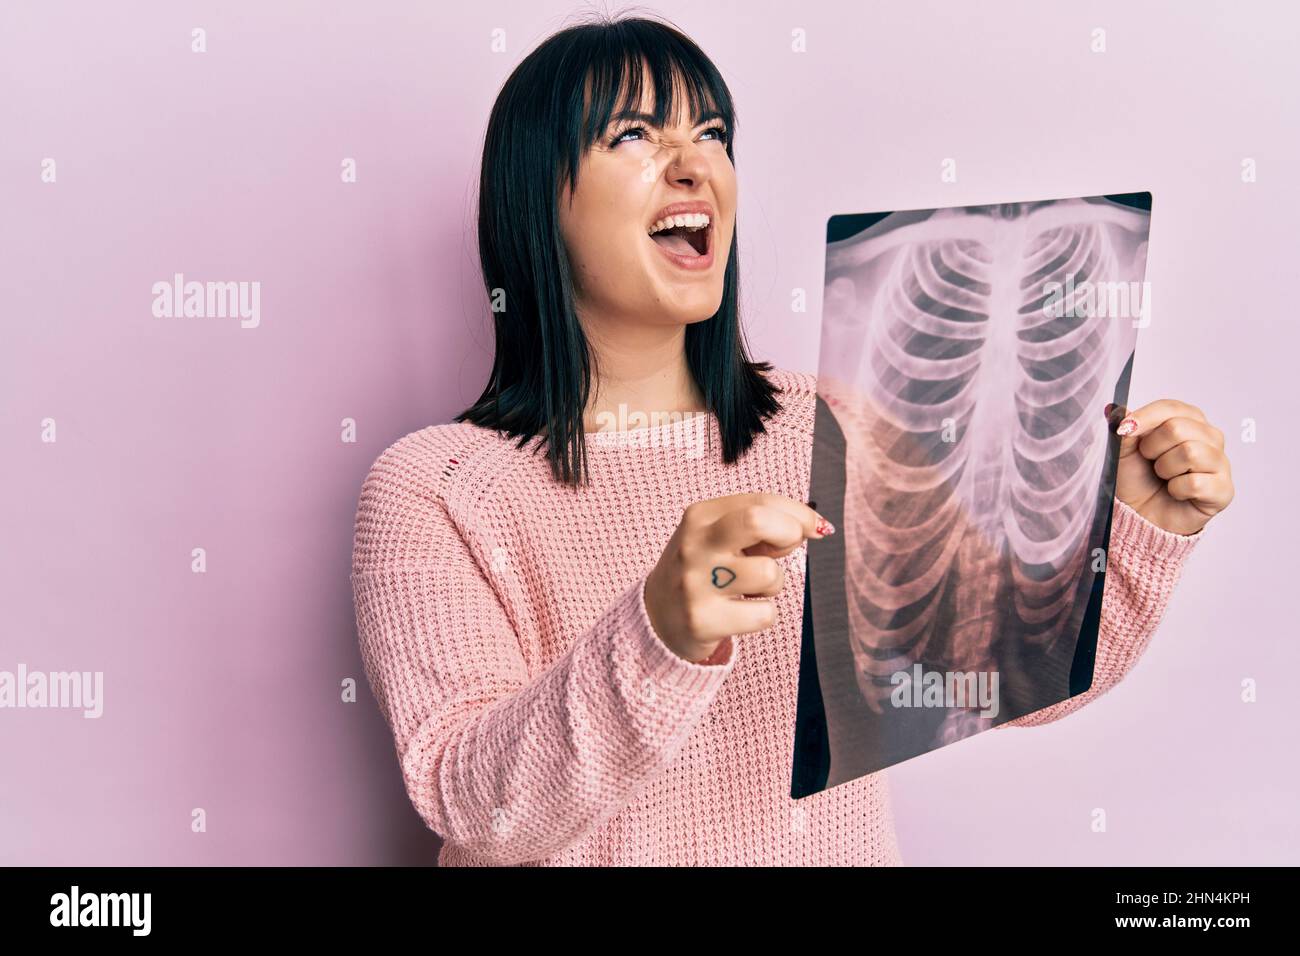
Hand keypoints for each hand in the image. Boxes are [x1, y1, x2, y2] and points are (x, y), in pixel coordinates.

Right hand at [643, 493, 833, 661]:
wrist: (657, 618)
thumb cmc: (703, 570)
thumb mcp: (719, 536)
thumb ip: (760, 526)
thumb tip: (814, 526)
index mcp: (700, 516)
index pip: (762, 501)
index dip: (798, 514)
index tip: (812, 528)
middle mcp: (695, 544)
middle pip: (757, 520)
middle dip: (788, 534)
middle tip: (782, 552)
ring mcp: (696, 582)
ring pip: (769, 573)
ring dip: (773, 584)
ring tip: (750, 589)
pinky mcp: (702, 620)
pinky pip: (764, 614)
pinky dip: (763, 615)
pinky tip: (740, 612)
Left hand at [1109, 399, 1233, 535]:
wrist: (1142, 513)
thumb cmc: (1138, 479)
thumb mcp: (1124, 450)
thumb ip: (1125, 429)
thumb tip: (1117, 410)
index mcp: (1189, 420)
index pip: (1170, 408)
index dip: (1144, 418)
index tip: (1123, 429)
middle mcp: (1210, 437)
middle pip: (1177, 428)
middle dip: (1152, 448)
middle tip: (1150, 462)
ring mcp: (1220, 463)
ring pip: (1190, 453)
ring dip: (1165, 469)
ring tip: (1164, 477)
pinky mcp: (1224, 489)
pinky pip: (1195, 483)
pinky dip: (1176, 490)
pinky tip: (1176, 493)